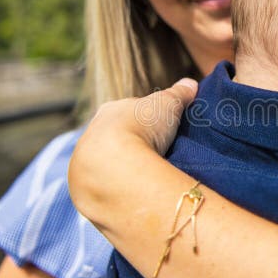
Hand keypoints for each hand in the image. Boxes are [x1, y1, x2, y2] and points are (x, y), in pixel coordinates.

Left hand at [69, 79, 197, 217]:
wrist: (114, 165)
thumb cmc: (141, 127)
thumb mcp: (168, 104)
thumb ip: (179, 93)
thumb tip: (191, 83)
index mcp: (110, 111)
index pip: (130, 113)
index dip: (149, 121)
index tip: (165, 132)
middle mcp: (93, 134)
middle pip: (118, 139)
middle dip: (136, 146)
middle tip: (160, 157)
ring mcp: (85, 162)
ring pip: (110, 164)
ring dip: (127, 170)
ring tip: (151, 179)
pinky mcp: (86, 190)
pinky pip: (107, 187)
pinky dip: (121, 189)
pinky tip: (136, 194)